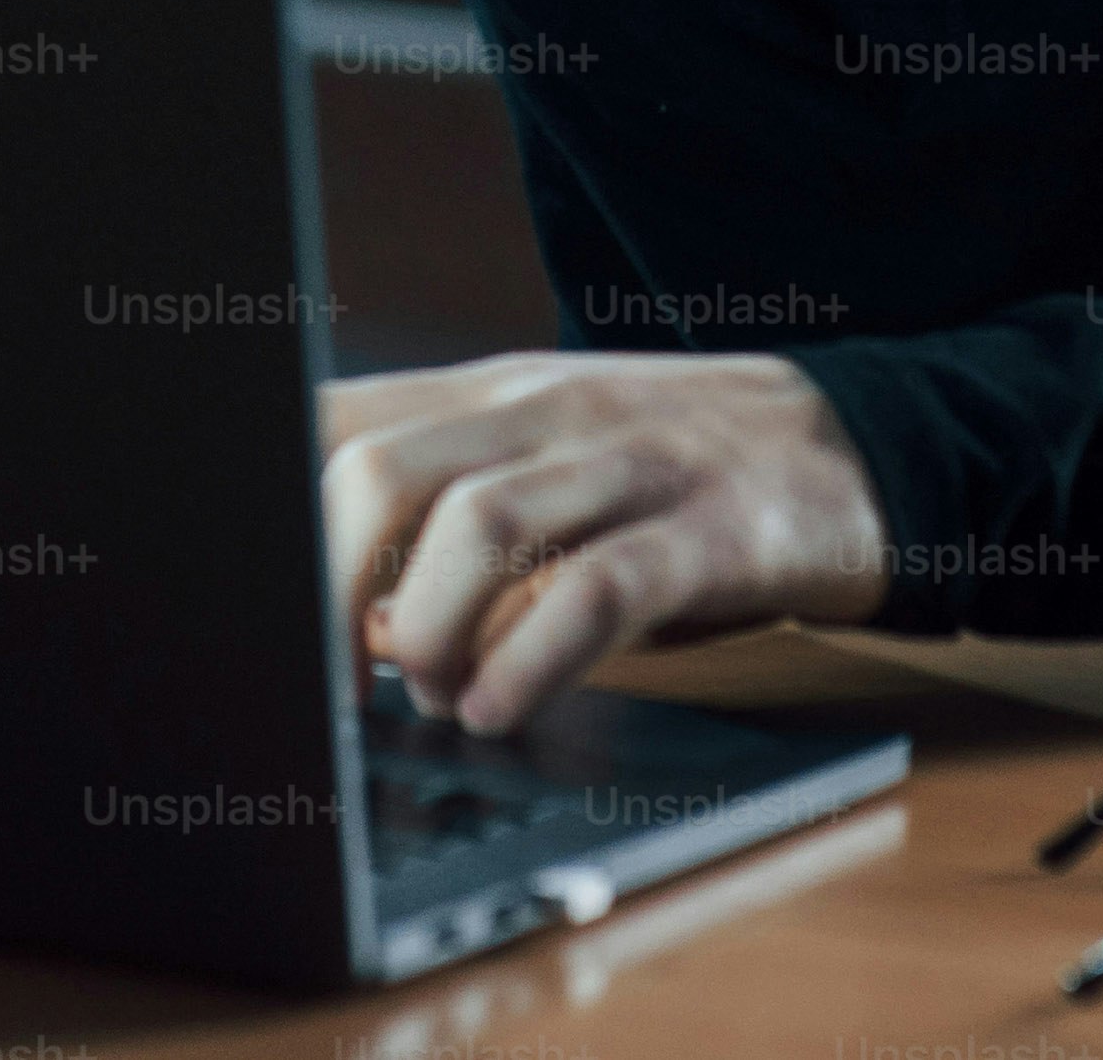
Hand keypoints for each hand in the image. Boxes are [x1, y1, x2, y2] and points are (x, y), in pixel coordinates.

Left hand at [321, 352, 893, 734]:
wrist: (856, 446)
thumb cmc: (670, 475)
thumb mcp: (547, 465)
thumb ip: (443, 518)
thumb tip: (331, 628)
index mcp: (491, 393)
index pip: (333, 416)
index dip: (266, 509)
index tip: (246, 604)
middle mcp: (548, 411)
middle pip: (382, 469)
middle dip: (324, 586)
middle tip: (322, 681)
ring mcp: (630, 465)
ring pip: (480, 519)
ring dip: (422, 627)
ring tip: (425, 695)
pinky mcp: (711, 534)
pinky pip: (600, 591)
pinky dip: (531, 662)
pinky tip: (501, 710)